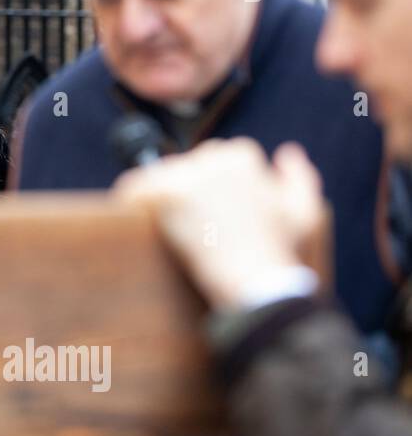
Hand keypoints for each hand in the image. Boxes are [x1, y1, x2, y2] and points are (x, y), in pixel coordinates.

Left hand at [113, 139, 326, 309]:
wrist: (257, 283)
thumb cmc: (280, 252)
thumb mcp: (304, 211)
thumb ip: (299, 176)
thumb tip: (286, 151)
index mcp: (242, 157)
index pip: (217, 154)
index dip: (215, 182)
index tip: (213, 206)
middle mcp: (214, 159)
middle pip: (186, 163)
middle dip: (186, 186)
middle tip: (188, 218)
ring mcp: (190, 176)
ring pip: (159, 174)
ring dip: (159, 193)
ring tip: (164, 220)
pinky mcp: (168, 196)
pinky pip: (133, 187)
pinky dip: (130, 198)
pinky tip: (132, 211)